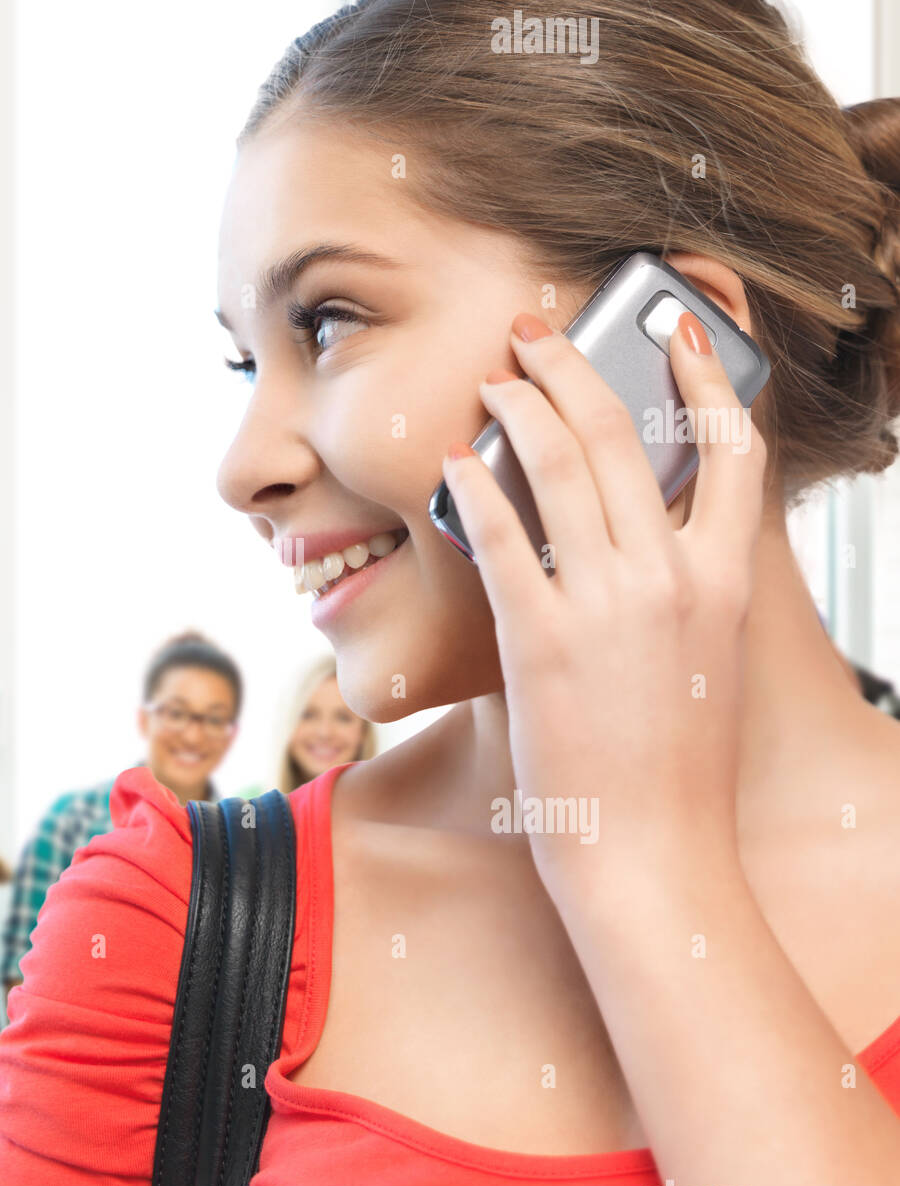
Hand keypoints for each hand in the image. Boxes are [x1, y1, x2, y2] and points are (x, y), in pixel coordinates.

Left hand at [441, 310, 764, 901]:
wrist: (653, 855)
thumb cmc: (678, 771)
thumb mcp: (708, 661)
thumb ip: (686, 589)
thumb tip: (642, 538)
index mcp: (725, 581)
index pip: (731, 453)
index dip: (704, 379)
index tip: (676, 330)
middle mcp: (671, 578)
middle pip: (622, 436)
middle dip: (573, 367)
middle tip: (535, 333)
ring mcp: (606, 606)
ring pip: (561, 466)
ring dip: (519, 406)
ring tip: (492, 378)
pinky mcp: (540, 640)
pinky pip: (501, 537)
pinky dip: (475, 487)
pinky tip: (454, 461)